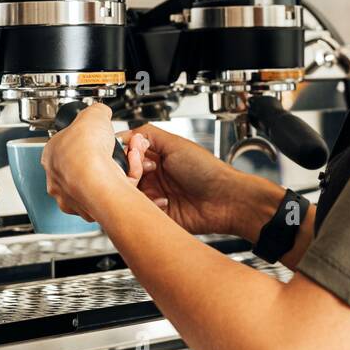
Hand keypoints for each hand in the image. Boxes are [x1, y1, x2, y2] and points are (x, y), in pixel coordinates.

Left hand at [41, 103, 148, 224]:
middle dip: (104, 157)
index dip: (88, 140)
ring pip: (97, 183)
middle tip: (117, 150)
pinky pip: (109, 196)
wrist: (97, 181)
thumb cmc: (87, 151)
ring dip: (116, 171)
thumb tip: (101, 111)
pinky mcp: (88, 210)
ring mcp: (72, 197)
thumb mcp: (94, 114)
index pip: (68, 146)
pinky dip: (123, 184)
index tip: (99, 137)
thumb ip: (97, 112)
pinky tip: (128, 174)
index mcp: (52, 155)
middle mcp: (58, 179)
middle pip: (84, 166)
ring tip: (127, 160)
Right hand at [117, 122, 283, 239]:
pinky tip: (164, 202)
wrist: (225, 199)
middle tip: (142, 169)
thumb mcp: (175, 143)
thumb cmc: (207, 170)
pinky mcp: (158, 214)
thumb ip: (148, 134)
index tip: (133, 154)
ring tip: (151, 185)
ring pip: (129, 193)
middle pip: (125, 174)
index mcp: (157, 157)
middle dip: (130, 171)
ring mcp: (156, 195)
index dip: (126, 154)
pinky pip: (141, 211)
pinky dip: (148, 206)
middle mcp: (154, 176)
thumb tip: (125, 134)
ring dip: (137, 188)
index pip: (128, 154)